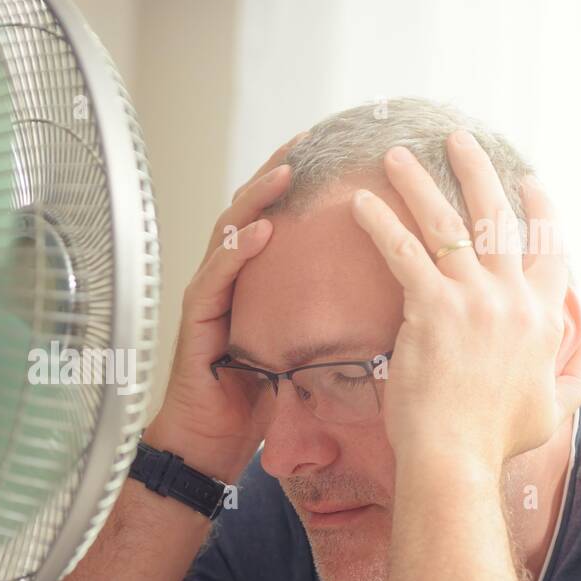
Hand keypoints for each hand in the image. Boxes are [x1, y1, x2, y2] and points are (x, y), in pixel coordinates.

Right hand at [146, 133, 307, 480]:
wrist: (211, 441)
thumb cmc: (256, 400)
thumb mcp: (301, 351)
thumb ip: (325, 320)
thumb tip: (383, 304)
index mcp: (253, 283)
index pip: (274, 218)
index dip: (298, 184)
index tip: (331, 151)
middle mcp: (226, 280)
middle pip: (249, 210)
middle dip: (275, 171)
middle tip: (307, 139)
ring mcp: (207, 296)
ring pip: (228, 232)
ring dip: (256, 198)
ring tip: (285, 171)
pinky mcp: (197, 321)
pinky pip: (215, 276)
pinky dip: (237, 249)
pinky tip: (260, 229)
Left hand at [350, 130, 580, 470]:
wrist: (456, 457)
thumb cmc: (496, 440)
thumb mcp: (551, 408)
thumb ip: (575, 374)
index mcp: (543, 317)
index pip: (549, 249)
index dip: (539, 210)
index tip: (526, 181)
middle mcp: (514, 298)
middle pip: (497, 218)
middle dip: (476, 171)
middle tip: (457, 138)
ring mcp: (473, 300)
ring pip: (447, 224)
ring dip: (419, 183)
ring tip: (396, 154)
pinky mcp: (431, 308)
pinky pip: (403, 252)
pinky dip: (381, 223)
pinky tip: (360, 201)